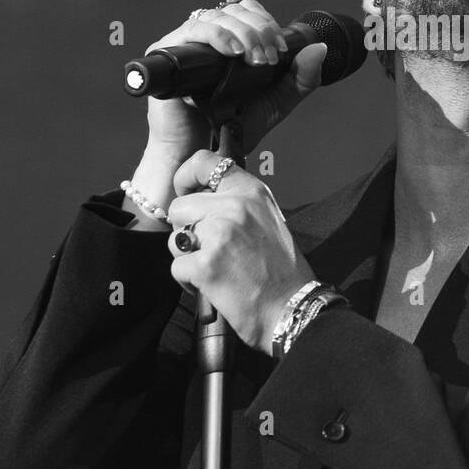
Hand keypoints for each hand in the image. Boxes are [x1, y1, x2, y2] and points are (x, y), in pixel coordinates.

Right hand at [144, 0, 326, 163]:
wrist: (197, 155)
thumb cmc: (230, 128)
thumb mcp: (276, 101)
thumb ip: (300, 78)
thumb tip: (320, 47)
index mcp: (229, 39)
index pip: (247, 11)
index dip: (266, 22)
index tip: (280, 50)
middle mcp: (206, 36)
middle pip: (234, 10)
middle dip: (259, 30)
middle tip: (269, 58)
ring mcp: (185, 42)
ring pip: (217, 16)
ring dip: (244, 33)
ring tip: (256, 59)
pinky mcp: (167, 51)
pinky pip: (194, 30)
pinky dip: (219, 36)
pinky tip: (234, 52)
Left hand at [166, 149, 317, 353]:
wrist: (292, 307)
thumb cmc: (281, 270)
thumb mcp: (267, 218)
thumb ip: (237, 203)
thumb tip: (202, 197)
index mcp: (251, 191)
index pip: (204, 162)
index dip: (186, 177)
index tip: (186, 192)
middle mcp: (234, 206)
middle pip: (180, 207)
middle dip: (187, 230)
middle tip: (209, 248)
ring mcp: (219, 234)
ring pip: (175, 239)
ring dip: (187, 256)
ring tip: (215, 268)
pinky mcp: (205, 264)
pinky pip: (177, 267)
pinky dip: (189, 282)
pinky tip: (212, 286)